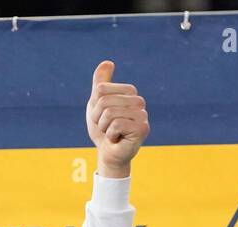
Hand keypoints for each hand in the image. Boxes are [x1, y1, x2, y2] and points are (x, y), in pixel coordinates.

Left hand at [85, 60, 148, 175]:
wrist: (108, 153)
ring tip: (112, 133)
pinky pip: (116, 125)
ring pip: (110, 113)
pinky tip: (118, 139)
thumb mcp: (97, 104)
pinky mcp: (143, 128)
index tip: (102, 117)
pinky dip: (111, 135)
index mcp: (129, 93)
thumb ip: (101, 84)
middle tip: (107, 128)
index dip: (95, 106)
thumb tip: (107, 62)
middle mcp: (139, 102)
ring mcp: (142, 115)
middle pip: (104, 101)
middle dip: (99, 118)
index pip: (101, 90)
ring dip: (105, 128)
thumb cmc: (103, 129)